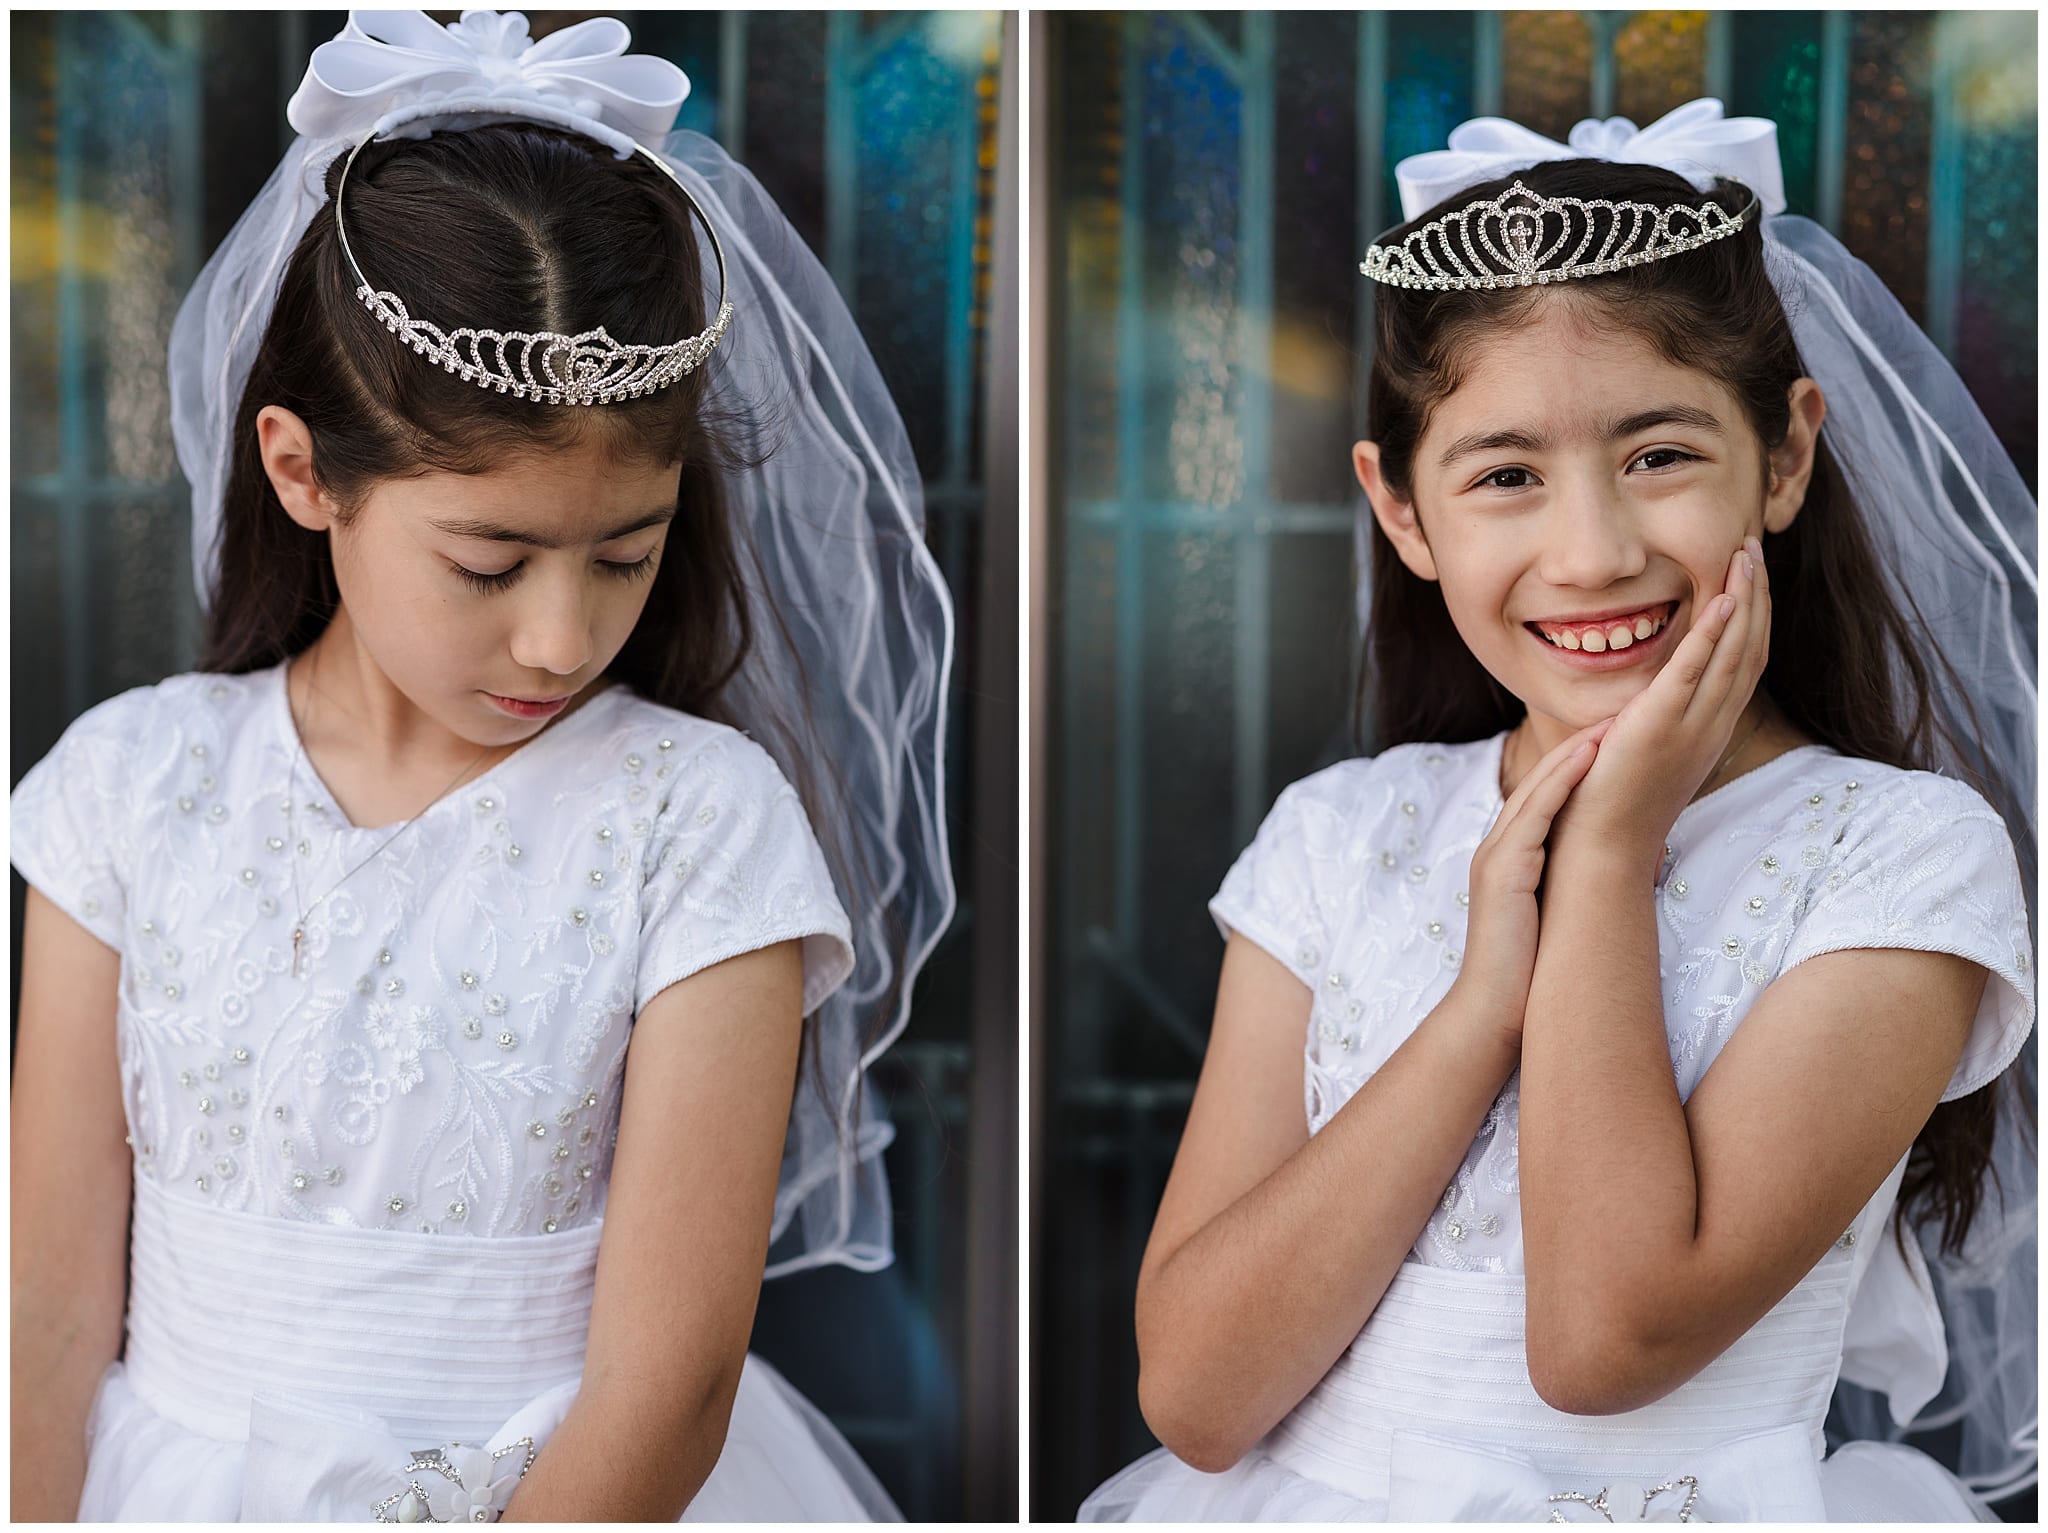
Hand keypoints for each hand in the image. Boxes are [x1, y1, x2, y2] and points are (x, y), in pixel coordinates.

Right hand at [1453, 715, 1615, 1043]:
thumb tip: (1620, 875)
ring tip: (1611, 723)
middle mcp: (1497, 850)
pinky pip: (1534, 813)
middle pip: (1539, 782)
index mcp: (1509, 860)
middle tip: (1619, 713)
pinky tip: (1590, 756)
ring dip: (1574, 752)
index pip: (1544, 798)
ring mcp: (1495, 857)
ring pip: (1536, 789)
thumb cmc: (1529, 976)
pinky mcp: (1503, 870)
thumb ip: (1572, 887)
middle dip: (1579, 745)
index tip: (1617, 739)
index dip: (1578, 764)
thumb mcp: (1555, 917)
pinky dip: (1562, 781)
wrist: (1495, 1015)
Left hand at [1549, 537, 1771, 877]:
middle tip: (1754, 547)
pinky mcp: (1658, 727)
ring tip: (1745, 554)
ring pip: (1733, 653)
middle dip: (1757, 595)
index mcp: (1709, 731)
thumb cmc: (1610, 804)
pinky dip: (1713, 633)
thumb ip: (1654, 719)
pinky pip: (1695, 672)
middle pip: (1750, 649)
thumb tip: (1648, 695)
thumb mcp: (1643, 751)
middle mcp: (1711, 727)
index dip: (1754, 616)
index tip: (1750, 574)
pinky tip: (1724, 598)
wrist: (1601, 849)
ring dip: (1744, 600)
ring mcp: (1690, 728)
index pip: (1745, 662)